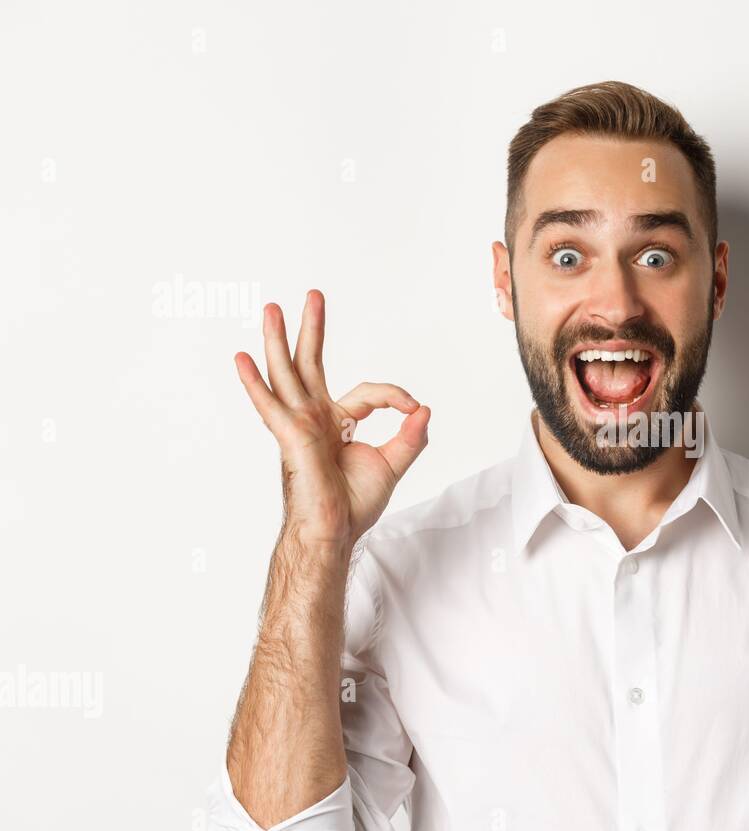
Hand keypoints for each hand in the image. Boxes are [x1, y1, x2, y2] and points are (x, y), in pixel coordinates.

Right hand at [234, 290, 430, 549]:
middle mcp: (314, 419)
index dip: (395, 396)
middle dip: (312, 329)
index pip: (368, 392)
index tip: (413, 408)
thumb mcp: (394, 464)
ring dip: (279, 340)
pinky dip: (255, 383)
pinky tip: (242, 359)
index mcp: (336, 423)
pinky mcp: (291, 438)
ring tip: (272, 308)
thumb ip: (411, 437)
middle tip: (313, 296)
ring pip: (288, 374)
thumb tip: (424, 409)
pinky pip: (271, 406)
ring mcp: (299, 426)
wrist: (333, 533)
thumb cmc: (352, 504)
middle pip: (310, 364)